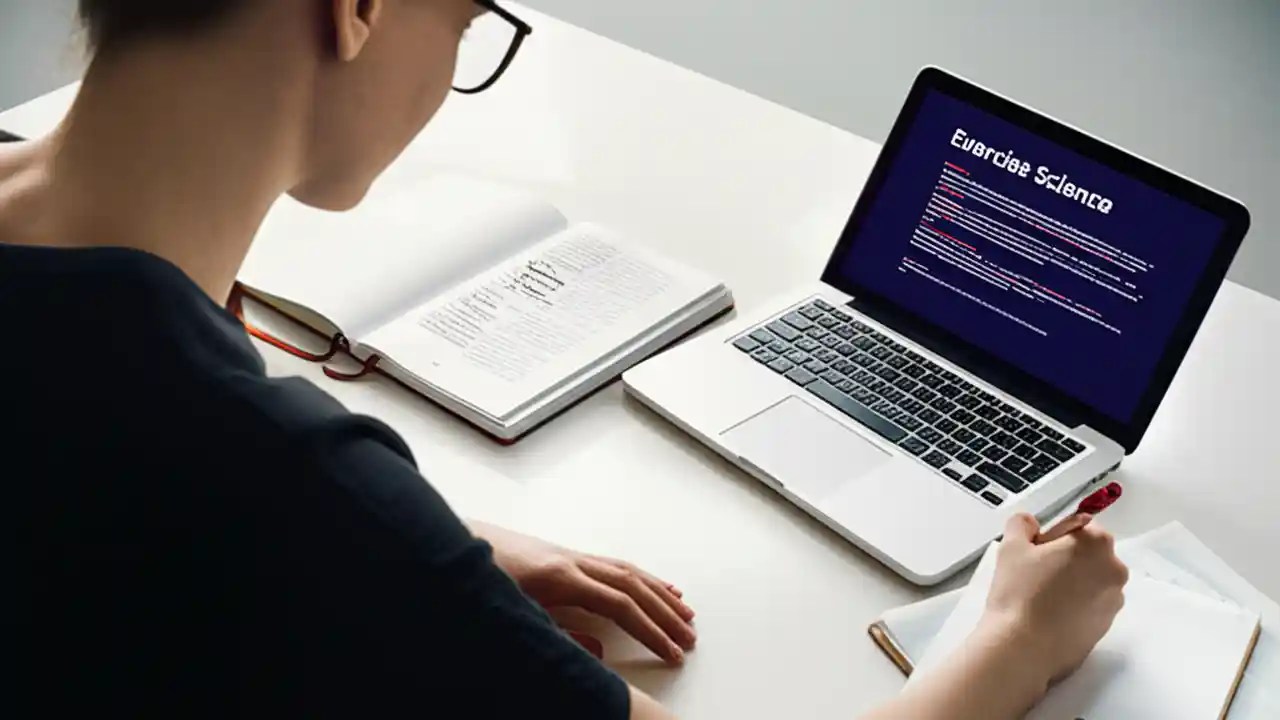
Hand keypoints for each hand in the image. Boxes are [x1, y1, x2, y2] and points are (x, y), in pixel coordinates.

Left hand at [469, 521, 696, 665]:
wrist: (443, 542)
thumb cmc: (471, 578)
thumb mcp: (510, 615)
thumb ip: (557, 636)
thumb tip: (599, 651)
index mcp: (559, 577)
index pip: (621, 606)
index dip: (650, 631)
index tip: (672, 652)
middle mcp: (569, 560)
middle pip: (632, 586)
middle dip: (665, 614)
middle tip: (690, 638)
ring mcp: (566, 554)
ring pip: (626, 570)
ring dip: (659, 592)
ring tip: (685, 612)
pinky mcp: (559, 555)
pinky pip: (611, 563)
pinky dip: (638, 576)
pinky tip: (651, 584)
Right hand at [982, 513, 1128, 685]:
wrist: (1023, 648)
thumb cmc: (1019, 593)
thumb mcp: (1011, 546)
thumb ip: (1022, 524)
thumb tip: (1029, 524)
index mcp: (1097, 544)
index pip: (1078, 526)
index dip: (1053, 537)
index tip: (1035, 552)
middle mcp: (1114, 571)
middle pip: (1088, 554)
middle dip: (1066, 559)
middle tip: (1034, 573)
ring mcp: (1113, 602)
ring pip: (1090, 581)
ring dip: (1071, 583)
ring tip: (1040, 598)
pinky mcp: (1106, 627)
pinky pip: (1090, 607)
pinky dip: (1074, 607)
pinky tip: (1048, 616)